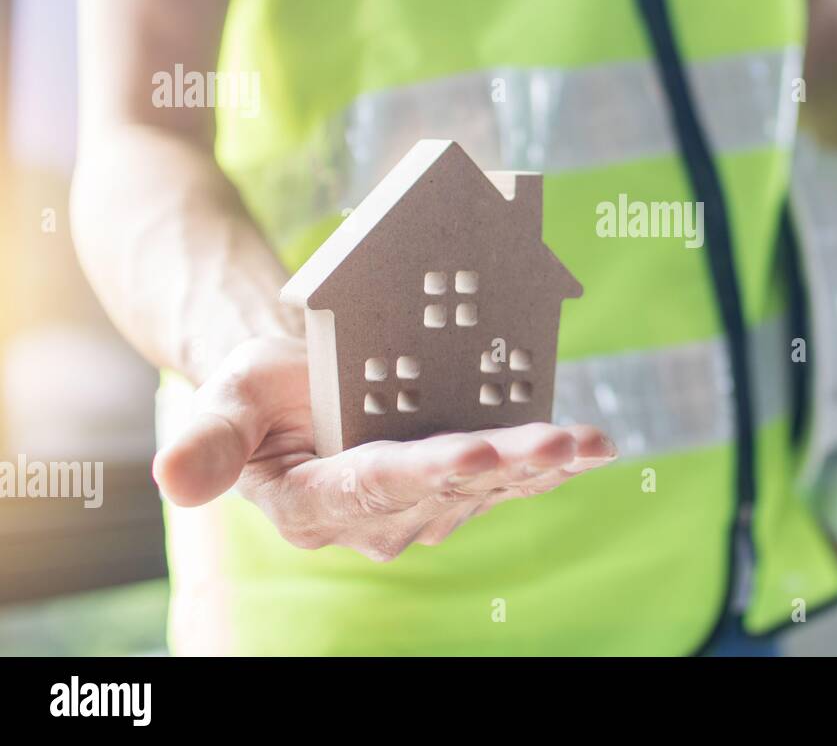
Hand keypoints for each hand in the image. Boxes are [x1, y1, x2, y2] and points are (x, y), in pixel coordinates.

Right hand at [153, 336, 617, 560]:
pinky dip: (553, 464)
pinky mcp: (458, 488)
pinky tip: (595, 449)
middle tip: (557, 443)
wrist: (304, 387)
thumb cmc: (265, 387)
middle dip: (506, 465)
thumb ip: (209, 440)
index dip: (426, 471)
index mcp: (312, 501)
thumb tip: (171, 480)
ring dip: (540, 465)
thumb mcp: (225, 397)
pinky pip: (509, 480)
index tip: (475, 453)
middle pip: (446, 487)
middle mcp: (373, 518)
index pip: (373, 487)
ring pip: (487, 487)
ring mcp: (422, 507)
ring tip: (585, 441)